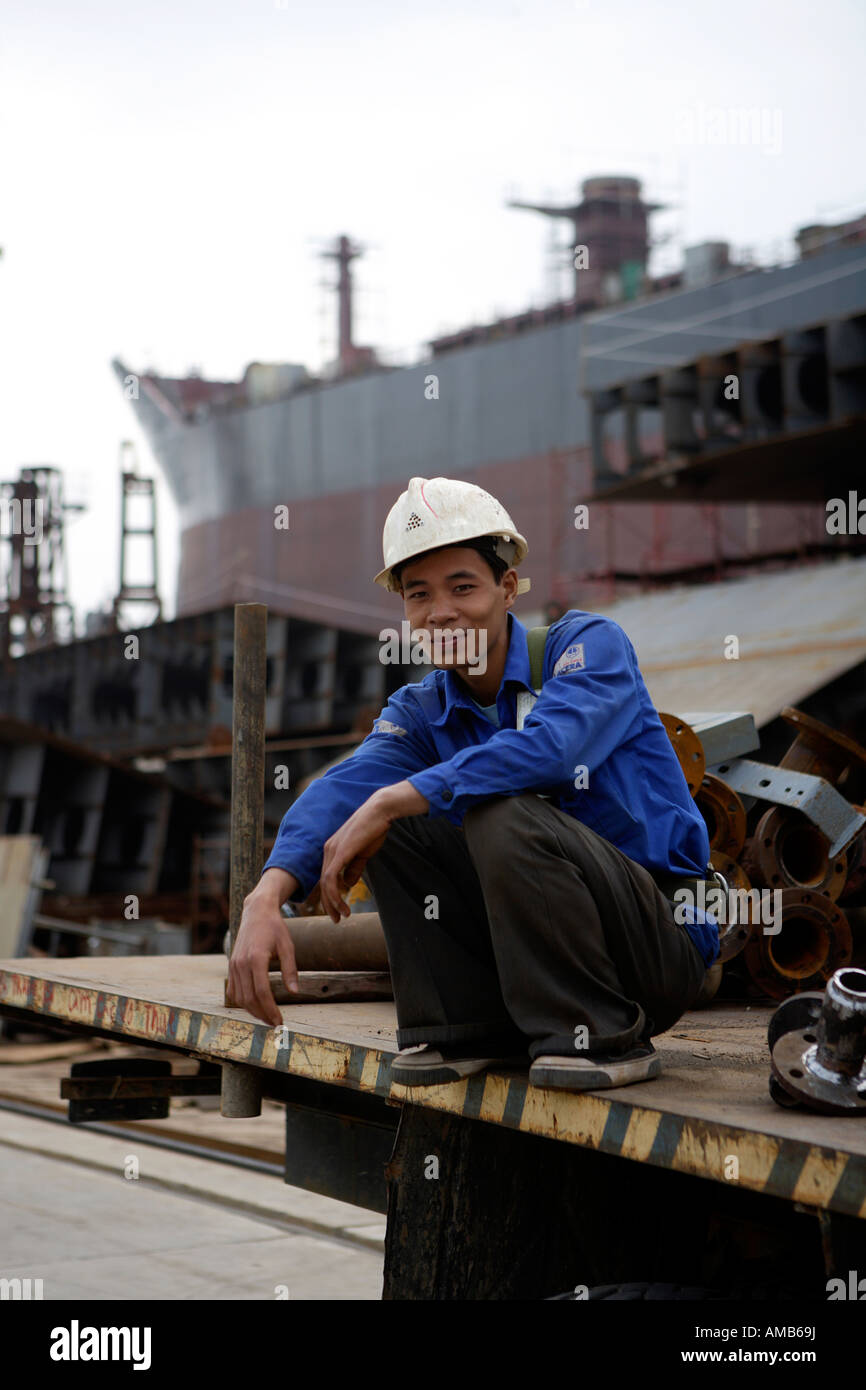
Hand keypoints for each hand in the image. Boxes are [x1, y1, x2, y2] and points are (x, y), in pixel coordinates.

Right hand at [228, 869, 298, 1025]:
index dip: (271, 1010)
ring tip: (267, 1016)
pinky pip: (234, 990)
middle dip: (262, 1015)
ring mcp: (233, 965)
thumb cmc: (275, 928)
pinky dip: (243, 1001)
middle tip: (275, 1023)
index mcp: (256, 958)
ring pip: (239, 997)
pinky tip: (255, 1005)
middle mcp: (241, 963)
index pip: (262, 992)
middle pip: (249, 999)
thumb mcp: (287, 946)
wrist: (256, 912)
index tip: (280, 1021)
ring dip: (252, 1010)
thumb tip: (294, 992)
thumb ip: (290, 970)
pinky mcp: (231, 965)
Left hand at [319, 798, 390, 923]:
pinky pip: (331, 879)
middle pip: (323, 883)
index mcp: (333, 849)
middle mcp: (328, 850)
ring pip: (326, 884)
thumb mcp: (363, 853)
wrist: (379, 812)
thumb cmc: (374, 829)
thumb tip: (348, 883)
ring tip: (343, 916)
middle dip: (329, 904)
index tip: (337, 910)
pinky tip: (342, 905)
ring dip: (333, 903)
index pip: (327, 877)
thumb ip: (354, 868)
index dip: (330, 895)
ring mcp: (332, 851)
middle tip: (337, 920)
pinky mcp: (339, 853)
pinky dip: (335, 895)